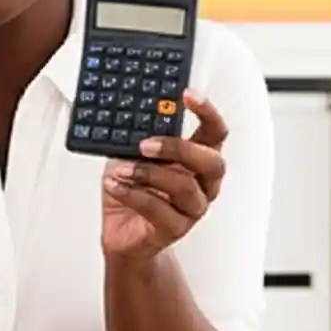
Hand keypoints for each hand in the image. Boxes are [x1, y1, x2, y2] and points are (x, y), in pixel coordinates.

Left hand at [101, 89, 226, 261]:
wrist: (122, 235)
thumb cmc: (132, 191)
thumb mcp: (132, 156)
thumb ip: (139, 138)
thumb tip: (132, 117)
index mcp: (198, 160)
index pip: (216, 132)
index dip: (207, 112)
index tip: (187, 95)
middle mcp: (203, 184)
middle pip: (211, 162)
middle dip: (179, 148)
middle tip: (147, 144)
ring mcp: (192, 209)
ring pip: (184, 187)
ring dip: (149, 174)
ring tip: (122, 169)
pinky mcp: (175, 229)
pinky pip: (157, 209)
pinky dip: (131, 194)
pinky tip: (114, 184)